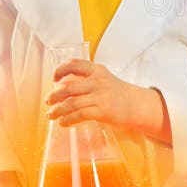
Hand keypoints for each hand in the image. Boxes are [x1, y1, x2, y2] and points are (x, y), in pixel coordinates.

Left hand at [45, 59, 166, 137]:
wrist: (138, 106)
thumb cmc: (118, 94)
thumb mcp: (104, 80)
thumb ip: (87, 80)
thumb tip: (62, 88)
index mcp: (98, 70)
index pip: (75, 64)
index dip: (60, 70)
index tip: (54, 78)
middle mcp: (98, 81)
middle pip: (68, 87)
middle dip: (54, 96)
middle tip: (48, 101)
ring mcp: (101, 96)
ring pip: (71, 103)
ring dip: (57, 110)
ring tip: (51, 115)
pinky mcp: (103, 111)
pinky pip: (79, 115)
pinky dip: (67, 120)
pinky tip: (63, 122)